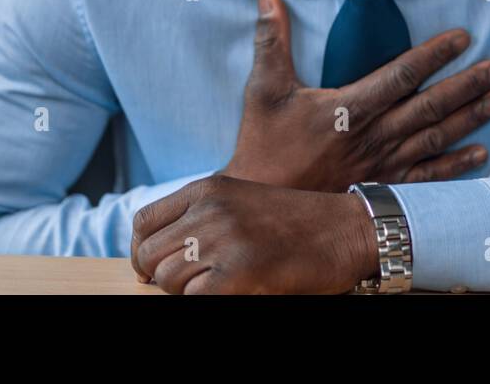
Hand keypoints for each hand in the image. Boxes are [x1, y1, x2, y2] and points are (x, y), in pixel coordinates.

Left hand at [131, 174, 376, 293]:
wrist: (347, 229)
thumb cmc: (297, 223)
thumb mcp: (241, 203)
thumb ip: (201, 219)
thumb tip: (156, 256)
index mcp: (207, 189)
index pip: (144, 223)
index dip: (142, 252)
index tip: (151, 269)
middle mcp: (209, 210)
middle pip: (150, 256)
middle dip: (165, 277)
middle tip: (197, 284)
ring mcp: (224, 239)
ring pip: (167, 282)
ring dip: (188, 292)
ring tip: (223, 284)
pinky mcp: (239, 272)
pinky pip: (194, 300)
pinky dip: (206, 301)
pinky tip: (234, 291)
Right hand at [220, 0, 489, 192]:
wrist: (267, 210)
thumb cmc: (265, 148)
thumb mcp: (263, 90)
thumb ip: (271, 42)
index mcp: (349, 108)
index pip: (401, 74)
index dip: (433, 54)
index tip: (463, 38)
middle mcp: (374, 136)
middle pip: (430, 106)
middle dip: (467, 84)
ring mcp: (382, 165)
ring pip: (435, 138)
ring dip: (470, 118)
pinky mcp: (382, 188)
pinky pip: (427, 178)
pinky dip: (456, 166)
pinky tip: (481, 153)